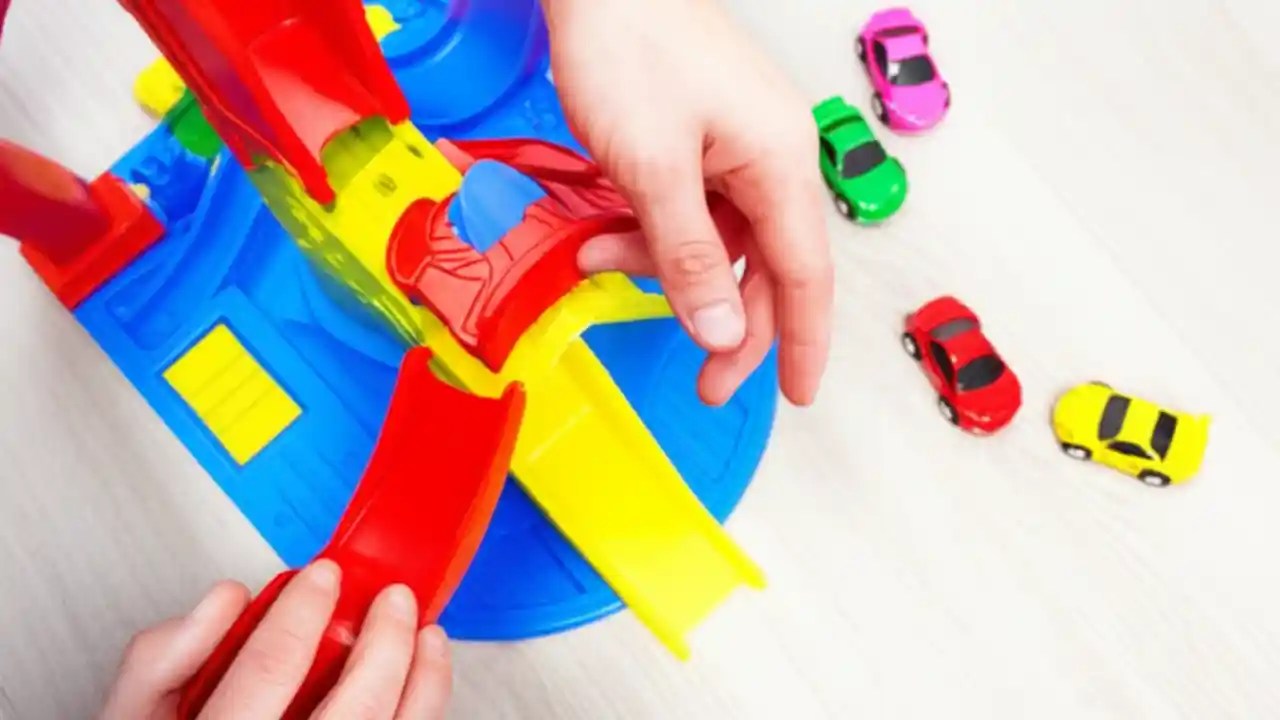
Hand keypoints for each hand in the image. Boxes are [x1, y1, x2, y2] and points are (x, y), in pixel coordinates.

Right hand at [100, 561, 452, 718]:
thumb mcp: (134, 715)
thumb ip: (166, 655)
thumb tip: (228, 600)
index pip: (270, 669)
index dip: (304, 612)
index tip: (325, 575)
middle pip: (358, 708)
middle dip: (385, 641)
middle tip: (393, 598)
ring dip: (423, 681)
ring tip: (427, 637)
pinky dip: (419, 715)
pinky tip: (421, 689)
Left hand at [544, 0, 832, 405]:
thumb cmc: (630, 44)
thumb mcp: (652, 167)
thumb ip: (689, 257)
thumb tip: (726, 334)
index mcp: (778, 163)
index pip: (805, 276)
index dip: (802, 343)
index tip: (796, 395)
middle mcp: (772, 157)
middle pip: (764, 267)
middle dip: (726, 323)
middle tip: (704, 382)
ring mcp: (739, 145)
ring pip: (718, 240)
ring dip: (664, 266)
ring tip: (600, 261)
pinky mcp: (707, 137)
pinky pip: (694, 206)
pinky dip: (653, 229)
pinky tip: (608, 233)